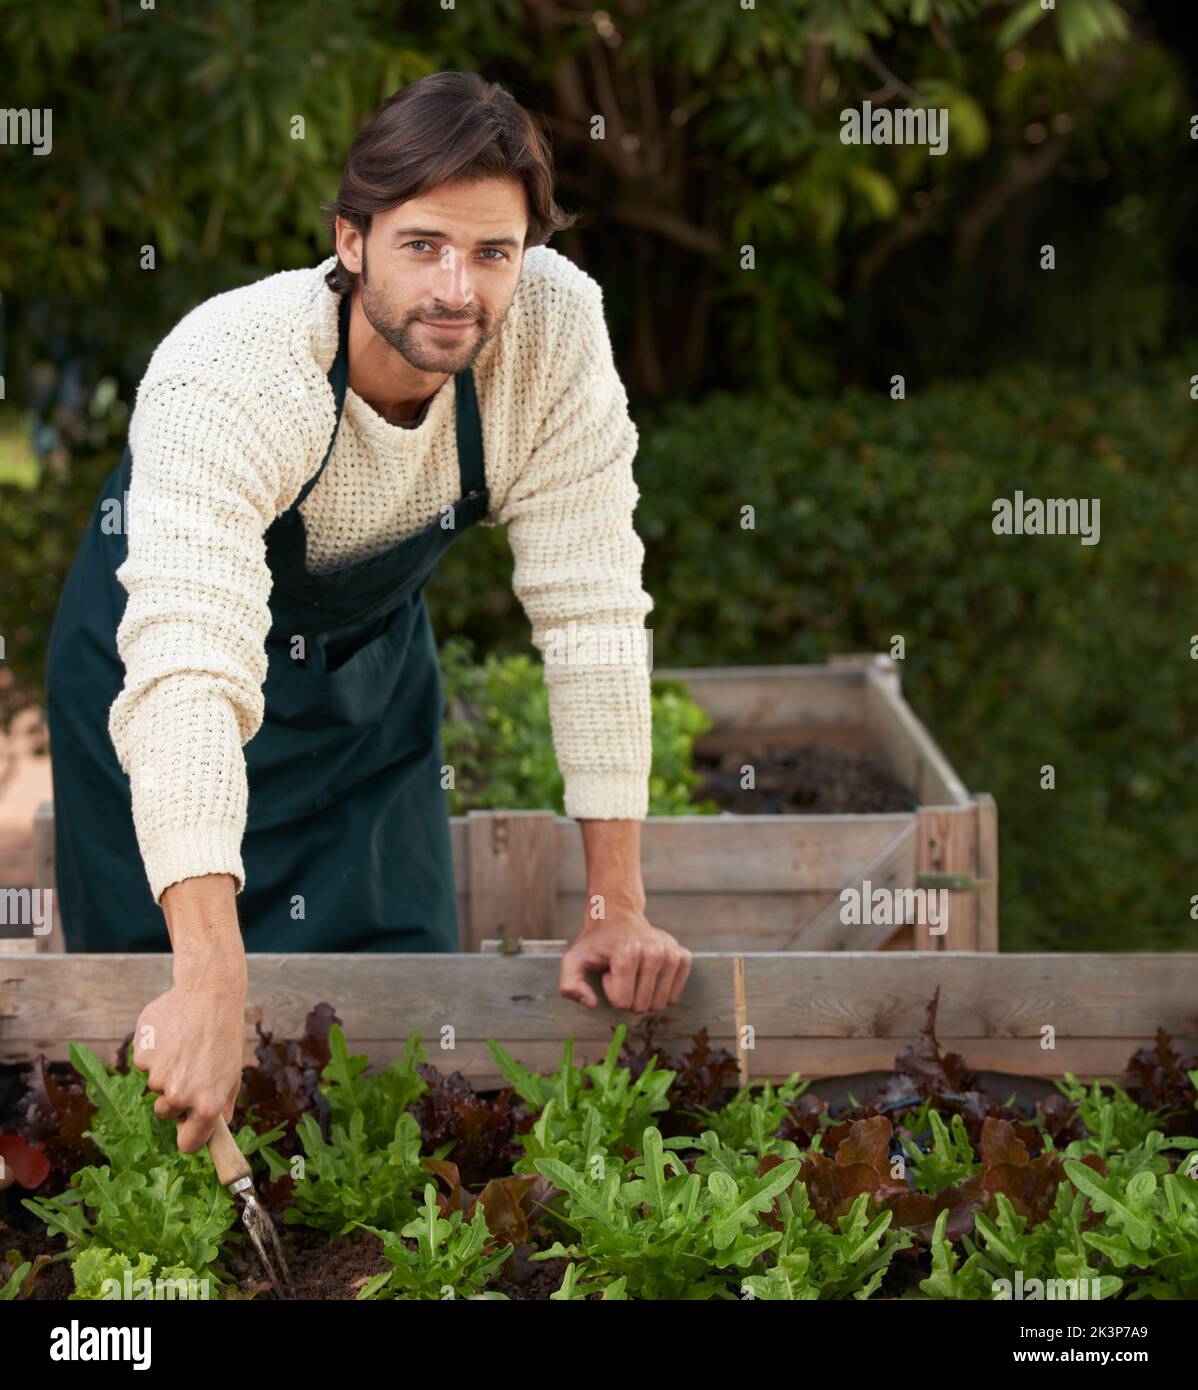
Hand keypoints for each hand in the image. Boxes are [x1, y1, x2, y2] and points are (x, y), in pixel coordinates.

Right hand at [131, 976, 245, 1153]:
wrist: (209, 993)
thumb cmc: (225, 1034)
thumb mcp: (233, 1073)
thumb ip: (223, 1104)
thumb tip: (217, 1127)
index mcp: (206, 1105)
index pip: (189, 1144)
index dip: (188, 1137)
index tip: (188, 1128)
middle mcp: (180, 1095)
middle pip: (166, 1113)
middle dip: (176, 1098)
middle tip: (192, 1068)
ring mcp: (157, 1076)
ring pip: (155, 1085)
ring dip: (166, 1071)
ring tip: (185, 1045)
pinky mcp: (141, 1056)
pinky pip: (144, 1063)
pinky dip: (154, 1052)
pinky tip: (171, 1034)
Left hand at [559, 903, 691, 1011]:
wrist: (618, 917)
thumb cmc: (596, 943)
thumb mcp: (573, 961)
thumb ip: (570, 985)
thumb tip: (592, 1004)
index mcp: (627, 953)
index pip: (622, 1003)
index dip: (612, 992)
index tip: (609, 973)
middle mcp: (654, 951)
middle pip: (642, 1006)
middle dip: (629, 994)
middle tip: (622, 972)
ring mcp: (671, 953)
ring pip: (660, 1003)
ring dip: (644, 993)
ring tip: (635, 971)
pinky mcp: (683, 956)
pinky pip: (674, 996)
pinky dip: (661, 990)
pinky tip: (651, 973)